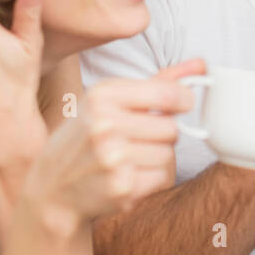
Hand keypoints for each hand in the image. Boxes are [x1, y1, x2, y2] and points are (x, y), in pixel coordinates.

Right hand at [26, 61, 202, 225]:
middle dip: (162, 135)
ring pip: (169, 154)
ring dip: (157, 159)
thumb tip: (201, 65)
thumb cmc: (86, 140)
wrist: (52, 189)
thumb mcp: (110, 102)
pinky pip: (162, 177)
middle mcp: (104, 125)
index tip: (182, 103)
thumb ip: (158, 82)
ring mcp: (112, 158)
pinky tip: (127, 177)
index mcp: (101, 97)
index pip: (167, 93)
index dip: (183, 99)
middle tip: (138, 140)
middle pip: (171, 128)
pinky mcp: (121, 187)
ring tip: (129, 160)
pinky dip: (152, 180)